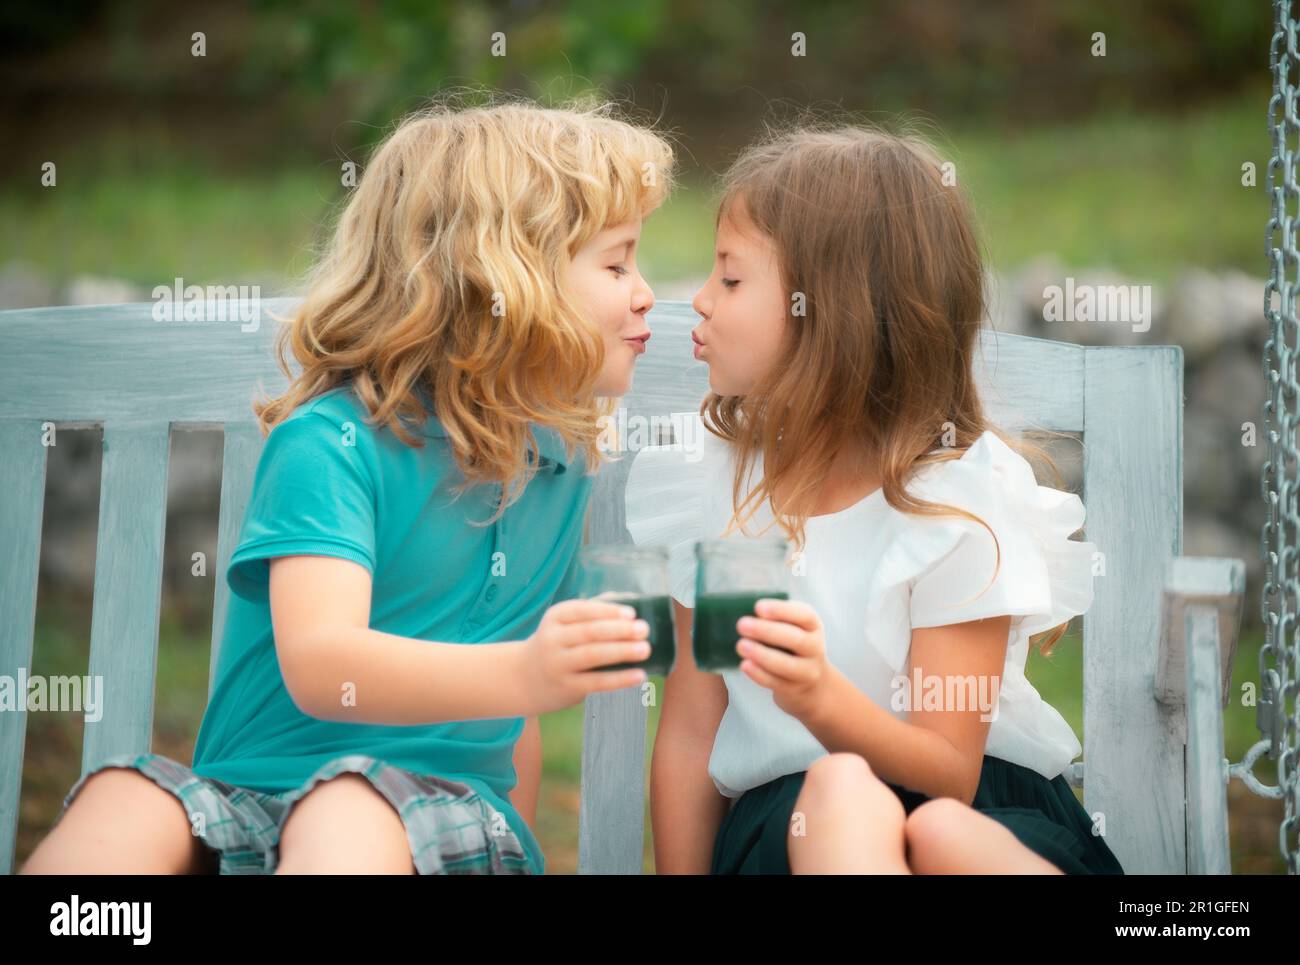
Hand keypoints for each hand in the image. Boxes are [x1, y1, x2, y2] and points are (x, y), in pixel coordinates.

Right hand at [521, 598, 650, 713]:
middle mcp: (553, 639)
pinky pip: (596, 682)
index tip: (632, 613)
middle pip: (589, 632)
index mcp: (555, 617)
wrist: (524, 679)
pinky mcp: (567, 687)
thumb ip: (591, 613)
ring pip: (593, 655)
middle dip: (620, 630)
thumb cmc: (557, 645)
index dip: (608, 611)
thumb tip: (628, 603)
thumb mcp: (563, 625)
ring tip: (645, 649)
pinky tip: (639, 675)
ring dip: (622, 651)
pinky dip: (620, 678)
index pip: (582, 610)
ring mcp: (558, 664)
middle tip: (644, 629)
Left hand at [735, 598, 830, 721]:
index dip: (782, 610)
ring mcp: (807, 671)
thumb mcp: (791, 627)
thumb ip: (773, 619)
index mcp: (813, 626)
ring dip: (762, 654)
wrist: (809, 681)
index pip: (804, 615)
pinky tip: (745, 664)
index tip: (758, 607)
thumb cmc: (790, 645)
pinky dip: (759, 674)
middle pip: (796, 639)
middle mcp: (815, 648)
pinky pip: (776, 682)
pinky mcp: (794, 689)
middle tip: (741, 625)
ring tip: (740, 645)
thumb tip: (741, 612)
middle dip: (767, 631)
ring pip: (788, 665)